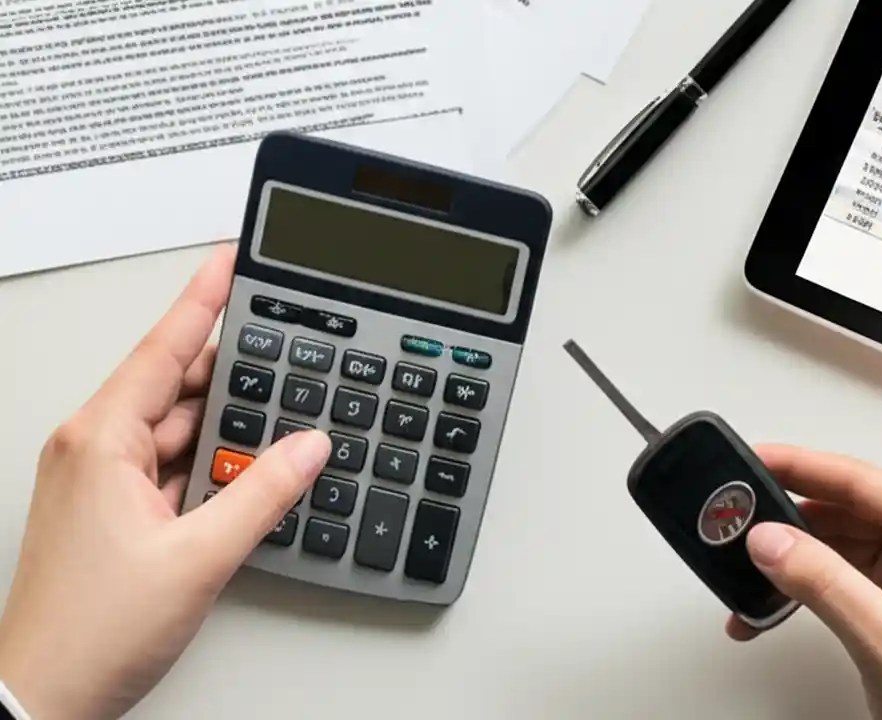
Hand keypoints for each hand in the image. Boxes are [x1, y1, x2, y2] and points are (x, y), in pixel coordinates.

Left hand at [0, 246, 331, 719]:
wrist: (46, 696)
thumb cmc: (91, 631)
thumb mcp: (198, 557)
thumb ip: (262, 493)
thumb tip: (308, 446)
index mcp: (102, 439)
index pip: (165, 346)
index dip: (205, 298)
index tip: (234, 261)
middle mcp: (97, 448)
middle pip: (179, 384)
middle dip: (238, 373)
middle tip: (293, 353)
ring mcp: (104, 478)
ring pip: (182, 427)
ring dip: (230, 428)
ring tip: (284, 426)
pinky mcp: (115, 507)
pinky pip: (174, 463)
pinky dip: (213, 464)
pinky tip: (248, 474)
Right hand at [728, 445, 881, 719]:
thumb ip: (821, 582)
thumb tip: (770, 537)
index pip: (863, 482)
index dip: (802, 467)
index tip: (754, 459)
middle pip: (849, 505)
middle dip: (789, 516)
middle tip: (737, 513)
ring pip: (840, 537)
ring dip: (793, 555)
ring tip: (748, 566)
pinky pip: (845, 568)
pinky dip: (806, 582)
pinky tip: (773, 600)